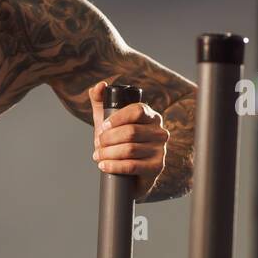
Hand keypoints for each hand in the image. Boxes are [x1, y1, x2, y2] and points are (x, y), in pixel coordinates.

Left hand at [88, 80, 169, 199]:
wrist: (128, 172)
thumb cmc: (117, 142)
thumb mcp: (107, 121)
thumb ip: (101, 101)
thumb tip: (99, 85)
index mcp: (150, 116)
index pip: (137, 110)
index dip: (117, 118)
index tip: (102, 127)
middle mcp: (159, 130)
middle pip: (131, 131)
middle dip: (108, 139)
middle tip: (97, 144)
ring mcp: (161, 149)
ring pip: (130, 149)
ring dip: (108, 153)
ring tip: (98, 156)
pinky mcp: (157, 166)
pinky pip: (133, 165)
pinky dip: (114, 166)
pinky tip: (104, 165)